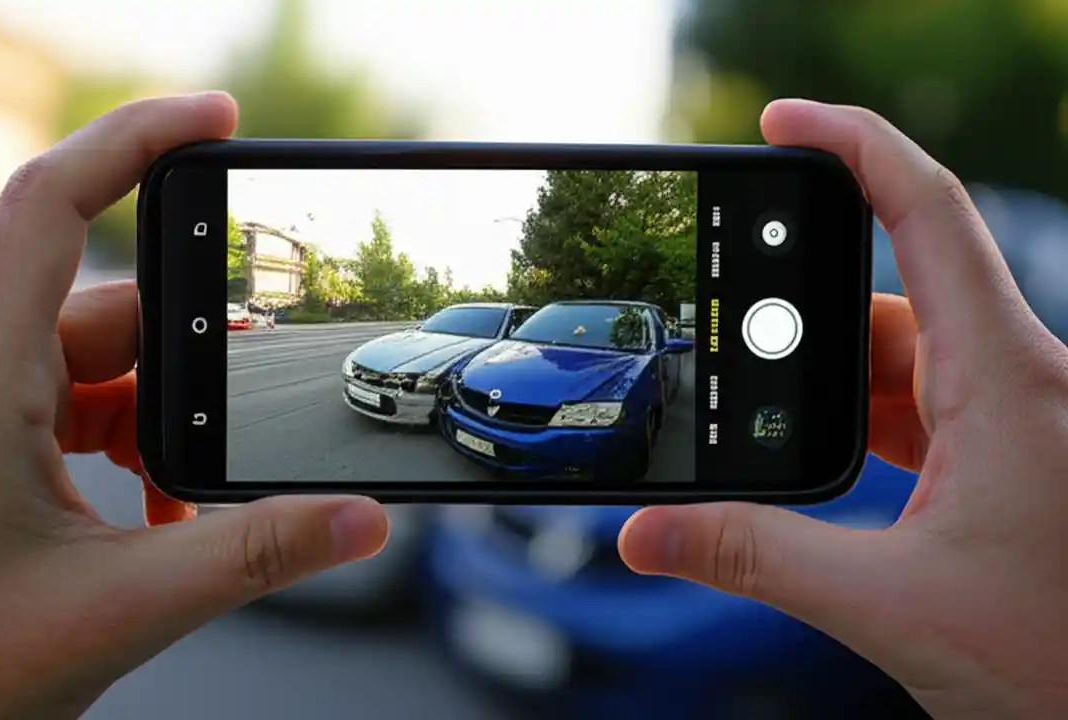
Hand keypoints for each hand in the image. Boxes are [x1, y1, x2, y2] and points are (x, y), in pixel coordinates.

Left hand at [0, 93, 389, 717]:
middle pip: (106, 303)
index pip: (52, 201)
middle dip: (192, 351)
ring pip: (95, 367)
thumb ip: (251, 555)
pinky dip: (130, 449)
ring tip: (192, 498)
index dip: (137, 139)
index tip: (218, 121)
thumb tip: (358, 518)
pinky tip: (156, 516)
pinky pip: (72, 413)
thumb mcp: (114, 608)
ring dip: (162, 420)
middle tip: (257, 388)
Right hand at [618, 100, 1067, 717]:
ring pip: (905, 360)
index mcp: (1009, 383)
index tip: (780, 122)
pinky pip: (919, 408)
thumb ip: (755, 559)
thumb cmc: (1063, 664)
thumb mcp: (889, 606)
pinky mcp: (1004, 461)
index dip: (853, 145)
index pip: (928, 213)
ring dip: (829, 388)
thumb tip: (644, 533)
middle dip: (805, 323)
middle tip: (734, 349)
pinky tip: (818, 469)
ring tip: (767, 432)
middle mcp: (1020, 384)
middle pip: (896, 297)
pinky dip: (860, 423)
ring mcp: (1015, 423)